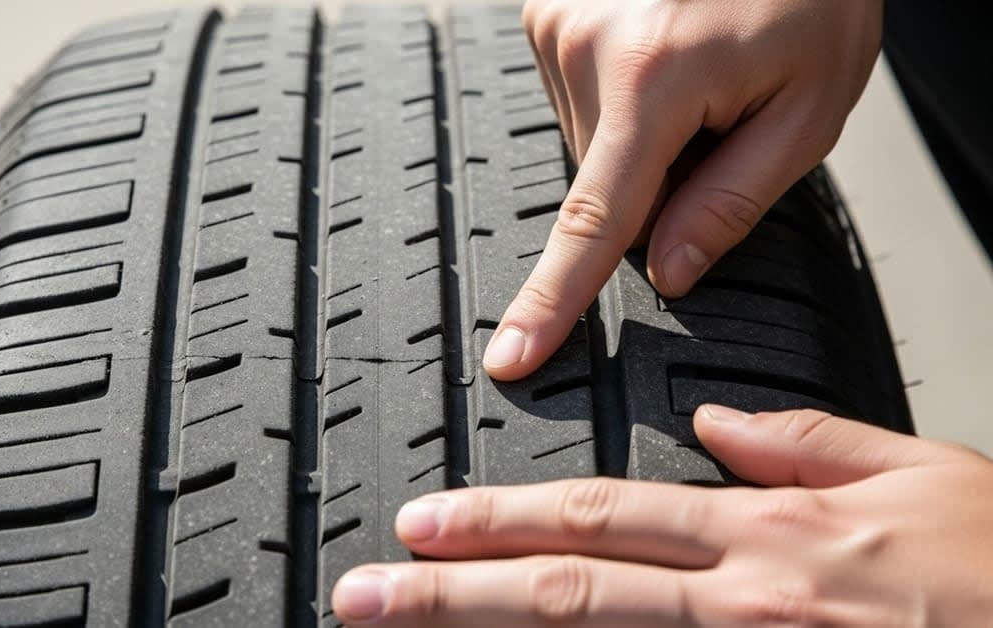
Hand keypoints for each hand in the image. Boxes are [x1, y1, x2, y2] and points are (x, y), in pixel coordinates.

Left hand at [332, 406, 992, 625]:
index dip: (496, 516)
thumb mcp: (915, 473)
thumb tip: (716, 426)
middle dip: (448, 591)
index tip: (423, 521)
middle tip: (364, 595)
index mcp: (767, 529)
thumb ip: (802, 439)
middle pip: (564, 587)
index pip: (598, 514)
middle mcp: (743, 599)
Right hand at [483, 0, 882, 379]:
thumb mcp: (808, 105)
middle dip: (660, 179)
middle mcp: (584, 45)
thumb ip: (731, 201)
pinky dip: (619, 102)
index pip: (595, 223)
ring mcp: (555, 22)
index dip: (554, 302)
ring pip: (589, 146)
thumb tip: (667, 273)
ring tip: (693, 74)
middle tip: (720, 116)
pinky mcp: (546, 13)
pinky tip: (660, 58)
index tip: (512, 357)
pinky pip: (575, 101)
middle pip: (605, 185)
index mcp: (652, 77)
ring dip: (639, 138)